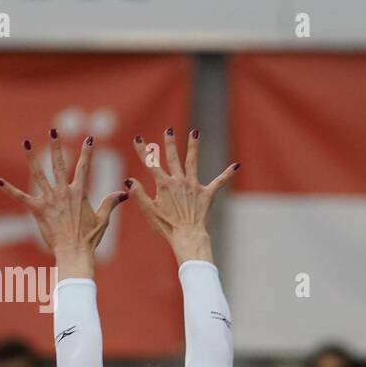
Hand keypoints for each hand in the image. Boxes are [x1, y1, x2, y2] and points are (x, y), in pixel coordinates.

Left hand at [0, 133, 126, 259]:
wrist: (75, 252)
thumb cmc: (89, 238)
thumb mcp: (103, 219)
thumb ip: (110, 203)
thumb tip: (124, 192)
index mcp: (80, 193)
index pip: (84, 167)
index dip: (87, 152)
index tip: (89, 139)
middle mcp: (64, 192)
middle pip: (59, 164)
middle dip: (56, 146)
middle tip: (53, 131)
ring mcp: (50, 200)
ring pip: (39, 174)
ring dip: (32, 158)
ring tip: (27, 142)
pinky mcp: (38, 210)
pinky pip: (21, 198)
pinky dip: (9, 190)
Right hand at [128, 127, 237, 263]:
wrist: (187, 235)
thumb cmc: (166, 226)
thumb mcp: (148, 210)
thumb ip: (138, 193)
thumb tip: (128, 180)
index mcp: (164, 185)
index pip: (150, 164)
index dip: (142, 151)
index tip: (137, 138)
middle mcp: (179, 181)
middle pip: (173, 158)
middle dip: (170, 143)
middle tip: (169, 130)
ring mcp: (194, 186)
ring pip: (193, 162)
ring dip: (193, 146)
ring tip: (195, 132)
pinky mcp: (207, 194)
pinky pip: (219, 182)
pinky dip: (227, 174)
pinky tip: (236, 166)